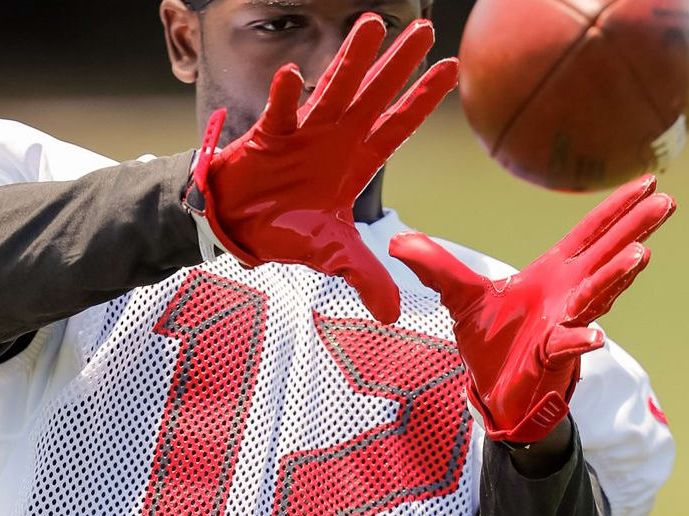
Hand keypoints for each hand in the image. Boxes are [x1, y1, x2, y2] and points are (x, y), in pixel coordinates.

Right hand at [189, 13, 458, 323]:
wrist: (238, 226)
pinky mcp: (268, 136)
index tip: (450, 67)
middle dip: (398, 63)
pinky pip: (278, 114)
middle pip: (374, 94)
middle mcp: (336, 137)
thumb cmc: (286, 229)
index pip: (397, 125)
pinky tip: (288, 74)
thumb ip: (362, 275)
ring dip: (351, 60)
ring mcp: (304, 131)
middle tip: (423, 27)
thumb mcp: (330, 254)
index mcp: (356, 160)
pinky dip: (282, 96)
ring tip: (369, 25)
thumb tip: (390, 314)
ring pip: (332, 88)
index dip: (422, 98)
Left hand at [389, 176, 676, 442]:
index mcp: (554, 273)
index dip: (617, 207)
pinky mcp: (551, 356)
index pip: (590, 232)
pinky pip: (568, 346)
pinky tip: (594, 335)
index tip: (649, 181)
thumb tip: (399, 240)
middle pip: (607, 254)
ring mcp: (564, 323)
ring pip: (596, 296)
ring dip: (617, 276)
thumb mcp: (459, 296)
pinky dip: (580, 339)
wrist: (492, 390)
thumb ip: (436, 266)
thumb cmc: (492, 340)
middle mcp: (568, 294)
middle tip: (667, 203)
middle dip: (635, 229)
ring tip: (640, 255)